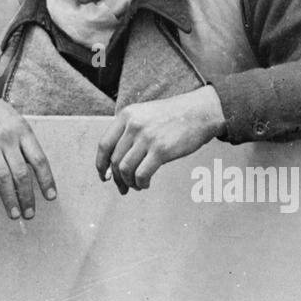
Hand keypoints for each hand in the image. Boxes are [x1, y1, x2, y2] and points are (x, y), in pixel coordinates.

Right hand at [0, 79, 56, 219]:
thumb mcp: (13, 119)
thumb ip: (23, 141)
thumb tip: (34, 170)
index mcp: (22, 130)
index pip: (39, 159)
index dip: (46, 180)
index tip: (50, 197)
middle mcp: (7, 137)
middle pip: (21, 173)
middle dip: (27, 197)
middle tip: (29, 214)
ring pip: (2, 177)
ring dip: (9, 199)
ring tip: (14, 214)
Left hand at [95, 86, 225, 192]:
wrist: (199, 112)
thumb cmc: (172, 116)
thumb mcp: (144, 114)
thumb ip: (127, 133)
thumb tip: (113, 163)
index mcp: (126, 115)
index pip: (104, 144)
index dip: (100, 164)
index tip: (104, 175)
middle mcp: (133, 125)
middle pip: (114, 159)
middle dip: (116, 178)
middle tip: (122, 188)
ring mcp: (147, 137)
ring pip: (125, 169)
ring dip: (128, 182)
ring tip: (136, 186)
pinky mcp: (161, 150)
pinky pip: (141, 173)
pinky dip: (140, 183)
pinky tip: (145, 184)